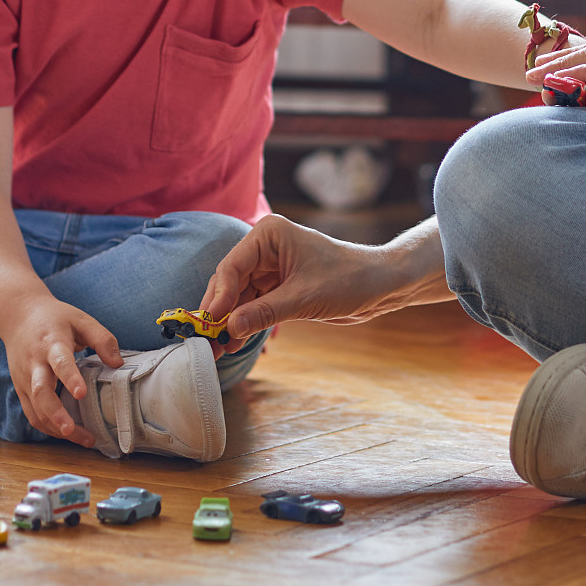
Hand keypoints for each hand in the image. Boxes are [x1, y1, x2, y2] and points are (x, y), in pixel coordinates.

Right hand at [0, 295, 122, 445]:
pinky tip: (68, 434)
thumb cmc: (55, 318)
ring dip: (55, 427)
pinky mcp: (21, 389)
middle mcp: (34, 363)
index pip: (59, 362)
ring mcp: (24, 379)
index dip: (69, 378)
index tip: (81, 394)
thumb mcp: (81, 319)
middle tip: (71, 430)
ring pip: (34, 408)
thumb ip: (102, 339)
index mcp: (51, 343)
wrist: (18, 316)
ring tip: (82, 439)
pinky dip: (48, 427)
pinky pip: (31, 413)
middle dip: (55, 413)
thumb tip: (118, 363)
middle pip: (40, 392)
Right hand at [200, 214, 443, 353]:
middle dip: (218, 313)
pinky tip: (234, 343)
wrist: (380, 286)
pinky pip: (253, 305)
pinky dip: (244, 323)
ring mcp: (270, 268)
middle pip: (229, 282)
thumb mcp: (303, 298)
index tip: (210, 323)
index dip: (218, 296)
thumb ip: (264, 312)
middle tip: (204, 342)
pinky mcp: (278, 287)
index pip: (231, 267)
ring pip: (238, 297)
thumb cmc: (348, 280)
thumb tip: (228, 328)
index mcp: (268, 235)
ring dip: (228, 322)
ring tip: (216, 350)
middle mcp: (264, 248)